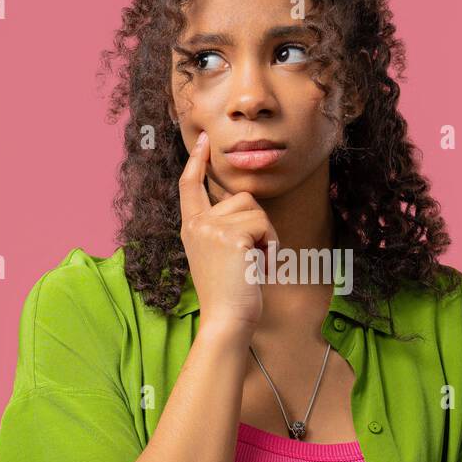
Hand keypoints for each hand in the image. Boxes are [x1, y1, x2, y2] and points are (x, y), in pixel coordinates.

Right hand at [178, 129, 279, 334]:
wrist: (226, 320)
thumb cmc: (230, 294)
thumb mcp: (218, 254)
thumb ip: (222, 228)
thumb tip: (244, 205)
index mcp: (191, 228)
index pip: (190, 187)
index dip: (196, 162)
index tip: (203, 141)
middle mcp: (196, 223)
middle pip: (242, 198)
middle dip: (258, 225)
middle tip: (253, 259)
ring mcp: (211, 227)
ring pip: (255, 210)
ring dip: (266, 237)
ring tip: (255, 263)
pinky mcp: (230, 234)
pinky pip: (264, 225)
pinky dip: (271, 246)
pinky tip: (259, 267)